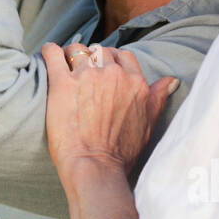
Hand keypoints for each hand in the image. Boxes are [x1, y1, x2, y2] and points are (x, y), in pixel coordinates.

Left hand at [41, 42, 177, 183]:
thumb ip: (157, 98)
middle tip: (82, 73)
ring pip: (77, 50)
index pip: (123, 56)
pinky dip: (49, 52)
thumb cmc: (121, 152)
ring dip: (71, 56)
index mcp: (135, 83)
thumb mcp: (148, 124)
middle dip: (92, 58)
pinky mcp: (62, 83)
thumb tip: (171, 80)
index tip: (102, 69)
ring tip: (64, 66)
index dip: (111, 60)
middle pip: (100, 51)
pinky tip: (47, 55)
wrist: (95, 167)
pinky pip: (53, 54)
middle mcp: (113, 75)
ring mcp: (87, 76)